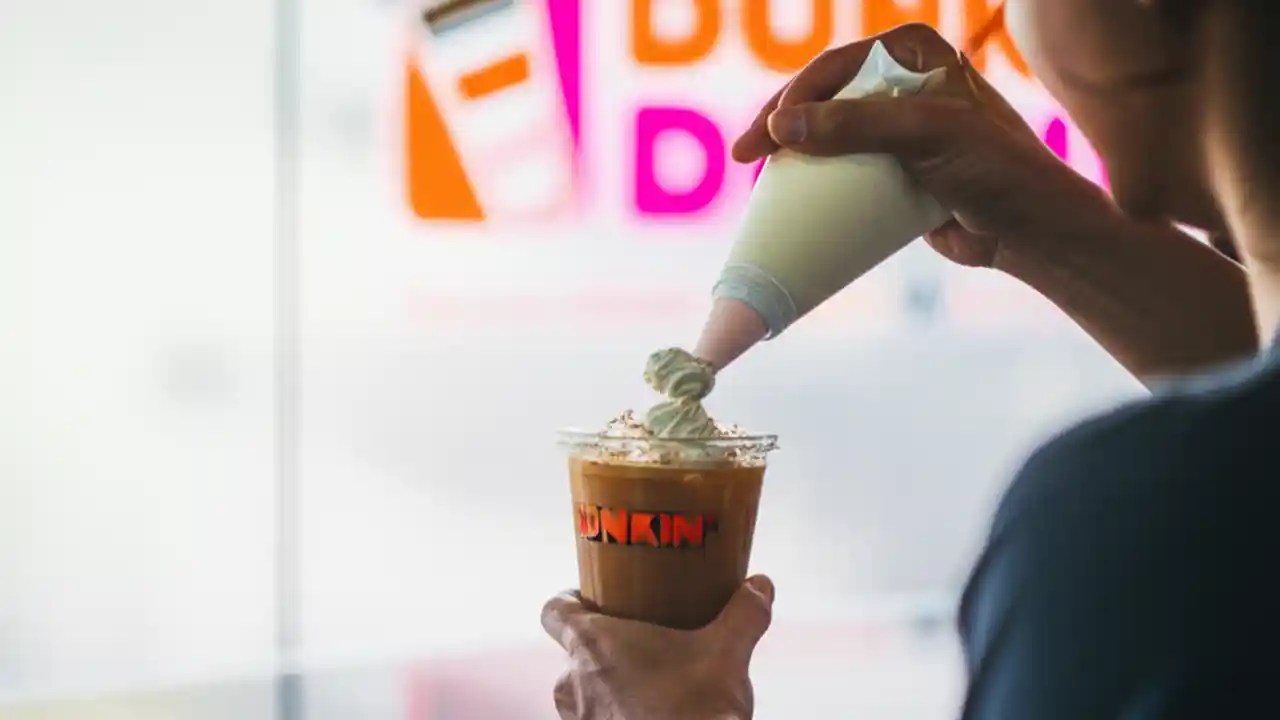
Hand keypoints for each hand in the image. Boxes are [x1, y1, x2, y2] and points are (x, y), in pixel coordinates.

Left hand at [541, 575, 774, 719]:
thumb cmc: (693, 710)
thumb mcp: (727, 656)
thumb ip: (743, 614)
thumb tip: (761, 585)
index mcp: (592, 644)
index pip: (554, 611)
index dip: (569, 600)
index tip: (592, 597)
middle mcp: (572, 682)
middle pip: (575, 653)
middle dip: (606, 649)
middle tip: (642, 643)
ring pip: (585, 692)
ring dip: (610, 686)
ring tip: (651, 684)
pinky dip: (617, 716)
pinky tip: (651, 715)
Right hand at [732, 23, 1118, 269]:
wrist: (1031, 230)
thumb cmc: (995, 170)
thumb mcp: (929, 136)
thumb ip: (858, 126)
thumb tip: (781, 126)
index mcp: (916, 53)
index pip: (835, 67)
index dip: (791, 98)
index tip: (764, 136)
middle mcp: (903, 83)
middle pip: (821, 99)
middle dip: (779, 126)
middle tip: (744, 159)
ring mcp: (896, 128)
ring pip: (826, 135)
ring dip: (789, 154)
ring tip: (757, 178)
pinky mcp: (892, 169)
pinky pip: (840, 170)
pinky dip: (812, 182)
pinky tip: (787, 196)